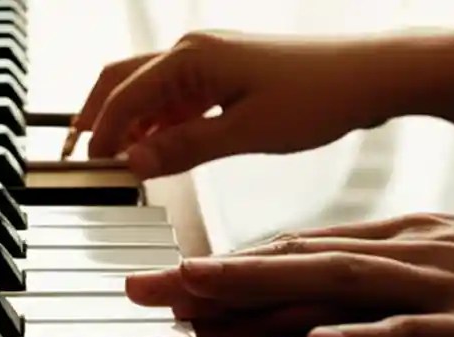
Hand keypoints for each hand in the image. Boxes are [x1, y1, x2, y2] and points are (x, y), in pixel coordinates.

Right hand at [75, 31, 405, 179]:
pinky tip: (160, 151)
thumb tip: (134, 161)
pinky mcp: (224, 75)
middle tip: (83, 158)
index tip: (90, 167)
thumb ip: (183, 149)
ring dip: (129, 125)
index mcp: (190, 58)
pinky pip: (175, 98)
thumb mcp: (245, 133)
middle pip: (122, 82)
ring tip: (122, 163)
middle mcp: (192, 52)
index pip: (123, 97)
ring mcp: (208, 61)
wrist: (370, 76)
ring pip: (146, 92)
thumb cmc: (319, 96)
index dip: (100, 134)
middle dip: (98, 119)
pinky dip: (158, 124)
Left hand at [124, 214, 453, 336]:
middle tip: (146, 290)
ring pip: (338, 286)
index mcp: (397, 245)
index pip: (293, 255)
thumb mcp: (434, 286)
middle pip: (295, 263)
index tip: (166, 287)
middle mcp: (409, 256)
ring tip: (199, 296)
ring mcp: (445, 290)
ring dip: (262, 292)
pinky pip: (420, 335)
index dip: (224, 272)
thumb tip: (291, 321)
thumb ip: (362, 301)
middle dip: (214, 276)